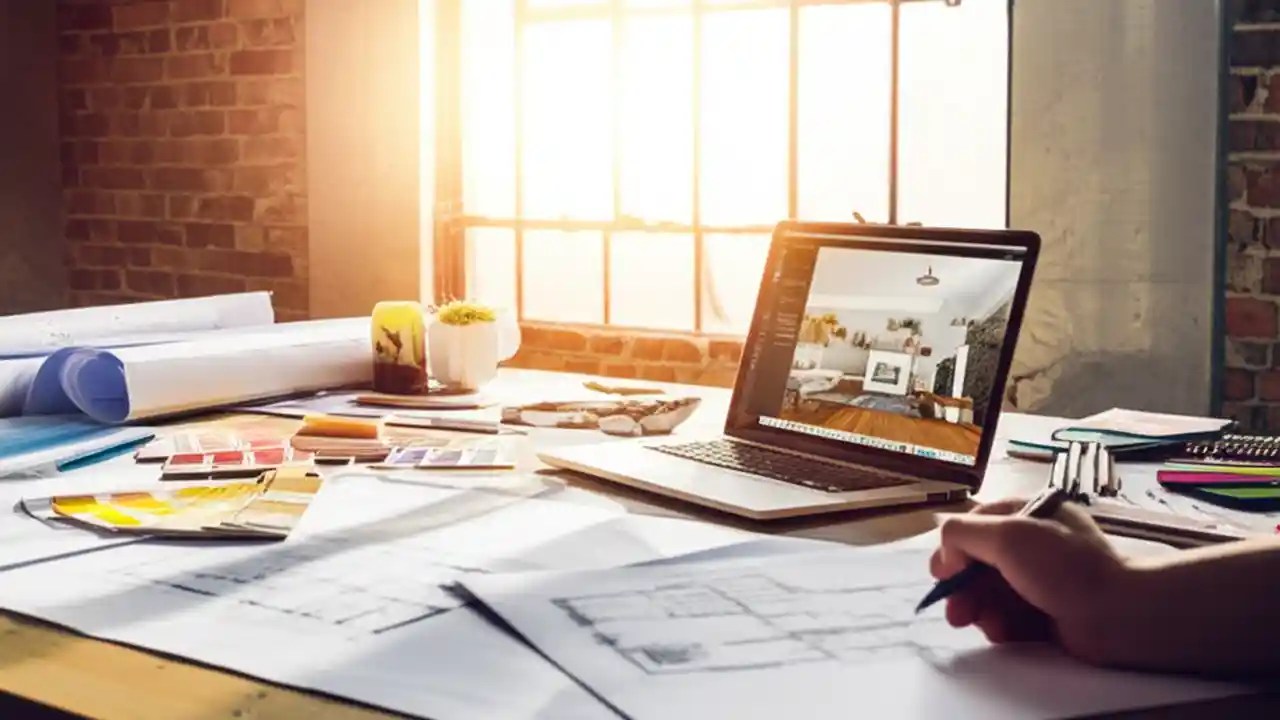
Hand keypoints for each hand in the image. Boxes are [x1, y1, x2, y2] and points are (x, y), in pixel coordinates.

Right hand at [929, 498, 1133, 664]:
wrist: (1119, 615)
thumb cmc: (1063, 567)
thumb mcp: (1007, 535)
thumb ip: (963, 533)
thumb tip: (945, 552)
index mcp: (1028, 514)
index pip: (976, 525)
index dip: (953, 549)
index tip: (943, 575)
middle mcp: (1035, 542)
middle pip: (980, 563)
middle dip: (964, 588)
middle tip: (956, 613)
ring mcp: (1043, 578)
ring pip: (993, 593)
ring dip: (981, 610)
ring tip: (985, 625)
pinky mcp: (1049, 610)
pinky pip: (1012, 615)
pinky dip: (1003, 625)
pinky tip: (1004, 633)